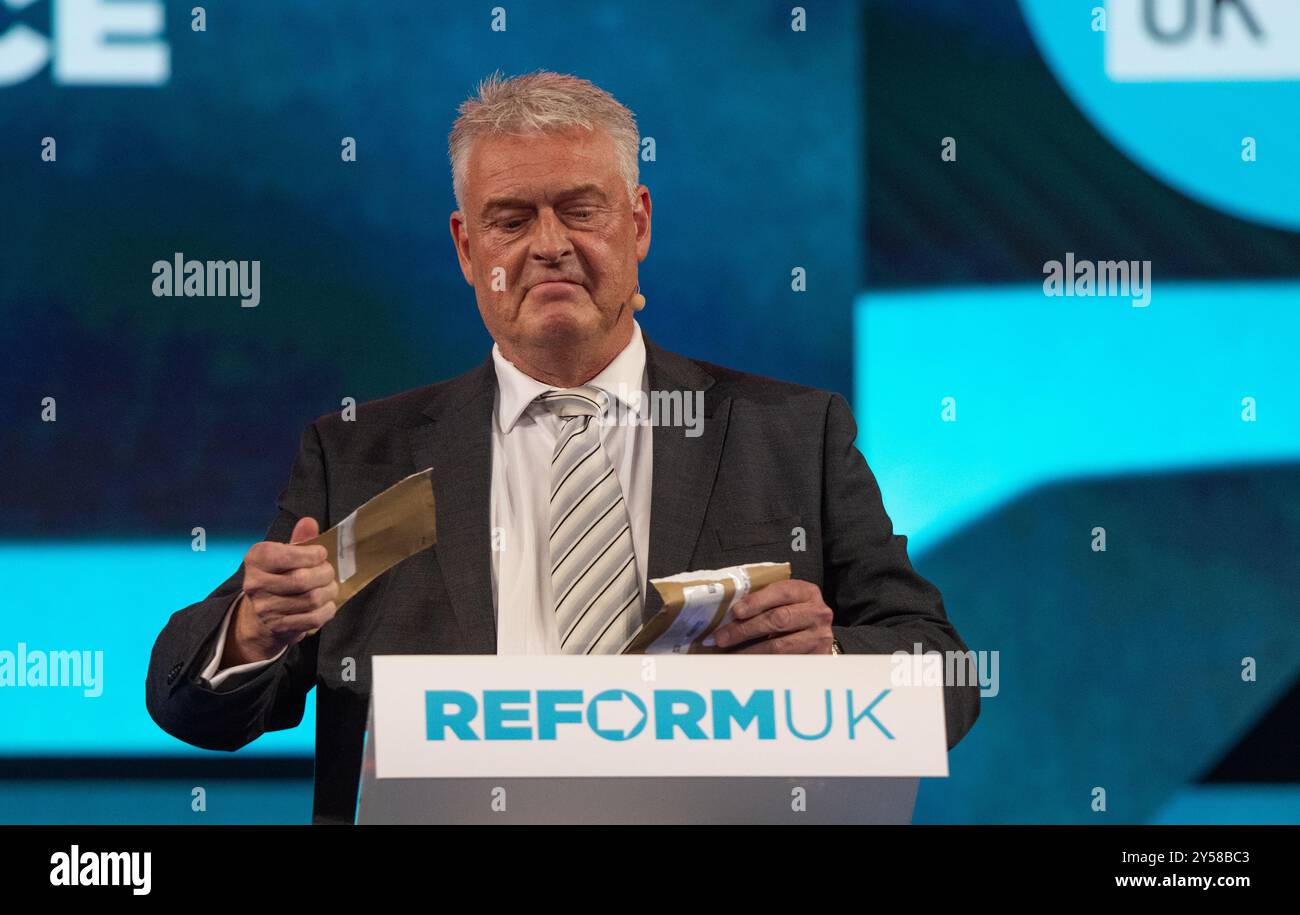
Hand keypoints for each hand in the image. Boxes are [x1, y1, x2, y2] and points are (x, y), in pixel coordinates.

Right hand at [223, 517, 337, 665]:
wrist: (263, 615)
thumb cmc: (280, 575)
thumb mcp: (286, 553)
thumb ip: (300, 538)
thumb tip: (309, 522)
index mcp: (256, 559)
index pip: (285, 556)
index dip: (311, 555)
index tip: (321, 554)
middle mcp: (255, 584)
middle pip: (302, 580)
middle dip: (325, 574)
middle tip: (329, 572)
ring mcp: (266, 609)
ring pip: (311, 599)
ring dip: (329, 591)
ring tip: (330, 587)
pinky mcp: (279, 627)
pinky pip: (314, 618)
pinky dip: (327, 609)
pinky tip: (326, 603)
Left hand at [711, 579, 835, 653]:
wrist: (816, 635)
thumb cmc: (793, 614)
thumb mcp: (781, 601)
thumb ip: (761, 602)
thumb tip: (726, 612)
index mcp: (806, 592)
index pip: (781, 592)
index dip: (756, 602)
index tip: (736, 612)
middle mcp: (817, 613)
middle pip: (778, 620)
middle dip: (746, 629)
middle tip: (723, 637)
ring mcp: (819, 637)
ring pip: (780, 646)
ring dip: (751, 651)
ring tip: (731, 654)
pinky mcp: (817, 658)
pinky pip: (785, 663)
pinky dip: (763, 663)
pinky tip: (748, 664)